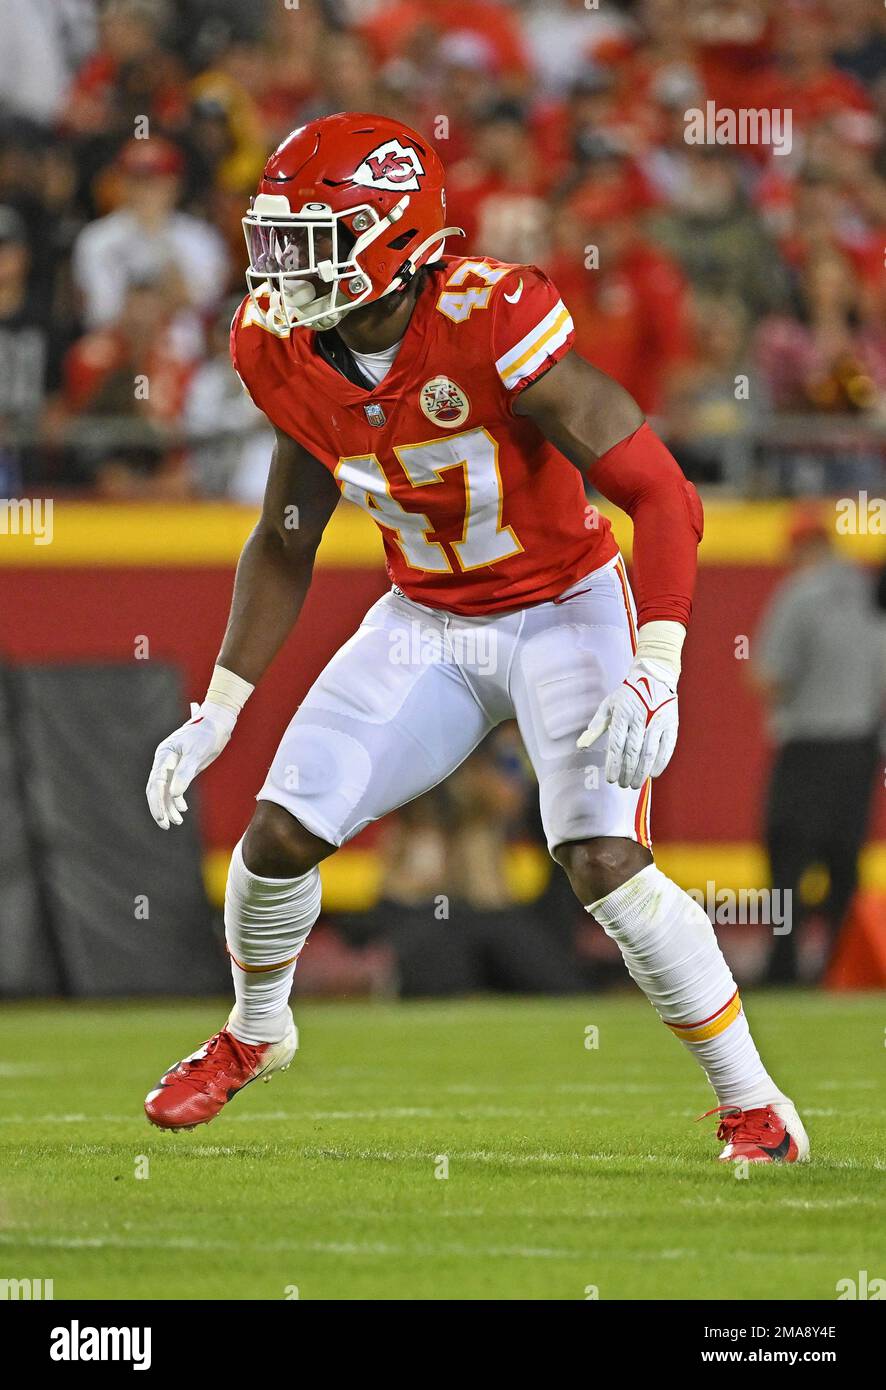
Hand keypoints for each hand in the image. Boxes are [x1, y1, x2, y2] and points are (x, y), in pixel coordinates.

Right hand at [146, 701, 236, 828]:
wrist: (217, 723)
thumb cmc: (207, 734)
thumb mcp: (196, 753)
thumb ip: (185, 773)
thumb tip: (174, 794)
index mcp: (164, 754)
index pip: (156, 782)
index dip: (157, 800)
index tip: (162, 816)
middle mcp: (164, 760)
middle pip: (155, 788)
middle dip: (159, 807)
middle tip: (165, 824)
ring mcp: (172, 765)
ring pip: (164, 790)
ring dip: (168, 806)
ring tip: (176, 822)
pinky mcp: (182, 769)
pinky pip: (174, 787)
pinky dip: (176, 800)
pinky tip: (182, 810)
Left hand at [577, 658, 678, 789]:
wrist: (655, 676)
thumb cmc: (628, 695)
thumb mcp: (608, 705)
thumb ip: (596, 726)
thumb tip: (581, 745)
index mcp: (622, 714)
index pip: (616, 744)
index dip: (613, 764)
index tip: (610, 778)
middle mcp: (640, 718)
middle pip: (633, 752)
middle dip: (627, 772)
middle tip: (623, 785)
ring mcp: (657, 722)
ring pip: (649, 753)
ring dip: (642, 772)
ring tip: (635, 785)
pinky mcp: (671, 724)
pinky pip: (666, 748)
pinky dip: (660, 763)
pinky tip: (653, 774)